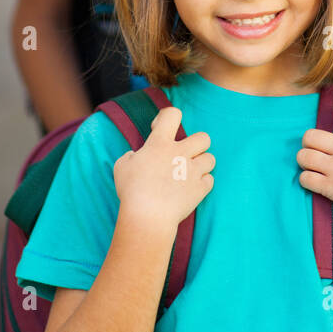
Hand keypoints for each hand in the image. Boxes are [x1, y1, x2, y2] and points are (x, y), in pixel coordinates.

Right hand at [113, 106, 214, 232]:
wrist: (148, 217)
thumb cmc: (132, 192)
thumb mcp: (121, 167)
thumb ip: (131, 157)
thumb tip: (136, 156)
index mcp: (160, 144)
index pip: (172, 114)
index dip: (168, 117)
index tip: (160, 128)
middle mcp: (180, 154)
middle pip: (203, 137)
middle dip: (197, 144)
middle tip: (185, 155)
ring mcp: (193, 171)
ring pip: (211, 159)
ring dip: (202, 164)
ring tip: (190, 173)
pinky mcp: (200, 189)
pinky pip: (210, 181)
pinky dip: (202, 184)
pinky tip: (191, 189)